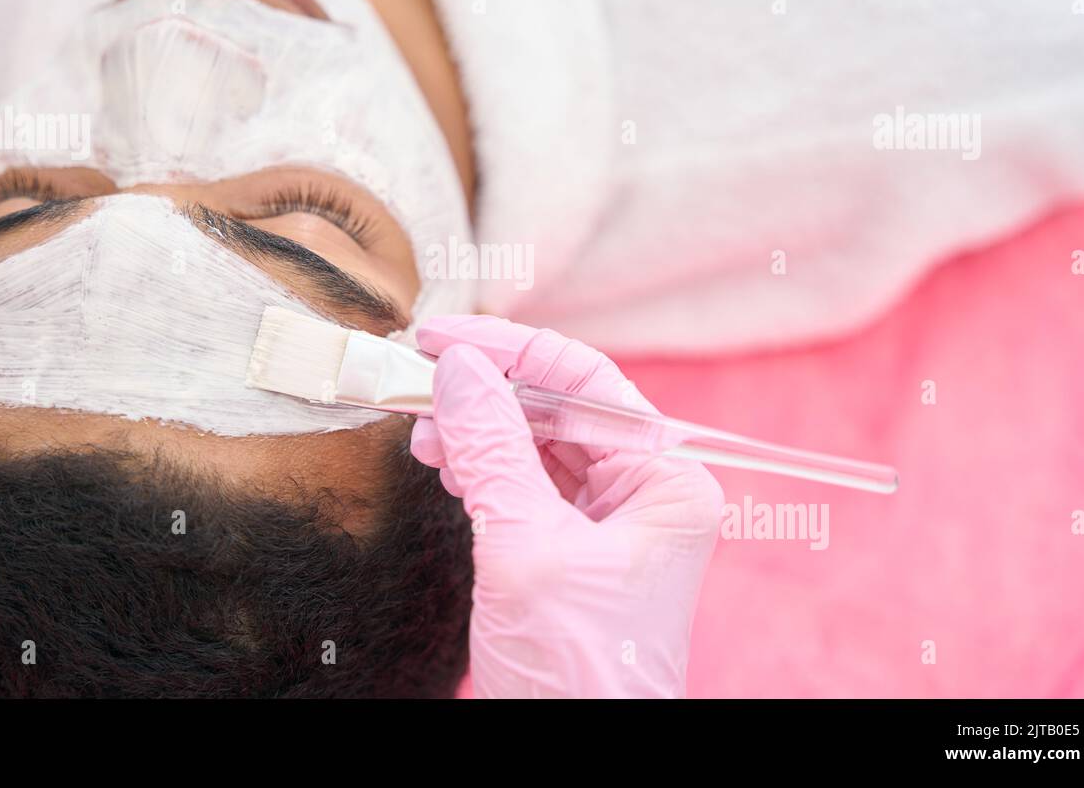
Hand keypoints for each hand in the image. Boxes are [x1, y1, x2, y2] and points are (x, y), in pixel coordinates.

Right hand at [411, 315, 723, 697]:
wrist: (572, 762)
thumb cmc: (579, 673)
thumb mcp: (526, 547)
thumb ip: (492, 450)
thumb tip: (458, 369)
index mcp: (665, 482)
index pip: (585, 383)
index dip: (511, 351)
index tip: (443, 337)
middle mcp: (643, 492)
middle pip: (557, 408)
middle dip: (485, 392)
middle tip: (418, 376)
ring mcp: (607, 521)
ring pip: (534, 444)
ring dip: (475, 429)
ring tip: (422, 426)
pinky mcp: (570, 547)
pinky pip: (523, 483)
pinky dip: (480, 466)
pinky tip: (446, 460)